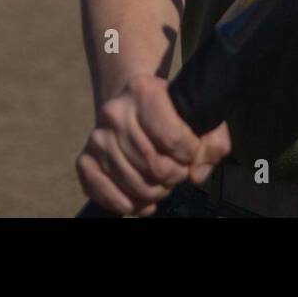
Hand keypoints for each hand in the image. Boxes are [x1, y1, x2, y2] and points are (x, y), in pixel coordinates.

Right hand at [75, 74, 231, 215]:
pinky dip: (129, 205)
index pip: (174, 138)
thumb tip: (197, 175)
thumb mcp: (198, 115)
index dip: (191, 154)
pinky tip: (144, 201)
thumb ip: (212, 141)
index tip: (192, 152)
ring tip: (163, 182)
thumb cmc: (170, 113)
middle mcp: (115, 112)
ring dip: (156, 192)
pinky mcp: (84, 160)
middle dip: (175, 176)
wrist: (132, 106)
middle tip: (178, 171)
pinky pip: (107, 194)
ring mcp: (97, 137)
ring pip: (135, 184)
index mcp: (144, 91)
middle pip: (154, 165)